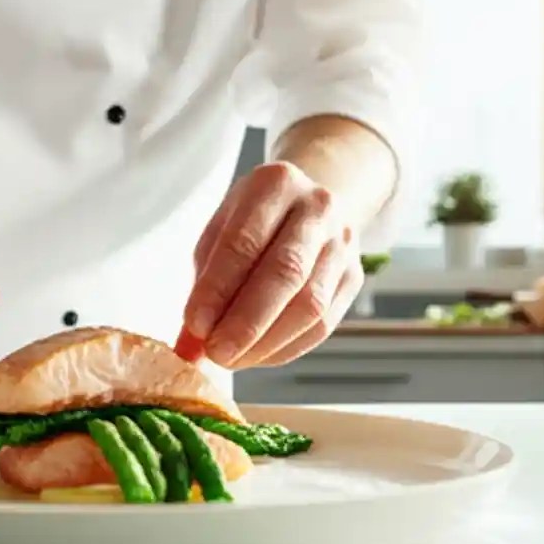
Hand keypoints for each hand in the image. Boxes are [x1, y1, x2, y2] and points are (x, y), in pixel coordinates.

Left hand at [178, 162, 362, 367]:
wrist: (311, 205)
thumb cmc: (255, 222)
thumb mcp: (221, 233)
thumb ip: (203, 284)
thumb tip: (189, 345)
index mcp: (276, 184)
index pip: (244, 242)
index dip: (217, 288)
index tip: (195, 325)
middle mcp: (317, 208)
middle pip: (285, 273)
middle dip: (246, 322)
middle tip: (216, 353)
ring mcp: (343, 243)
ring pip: (310, 305)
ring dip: (266, 342)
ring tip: (232, 359)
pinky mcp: (354, 277)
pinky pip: (323, 325)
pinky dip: (286, 348)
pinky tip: (257, 356)